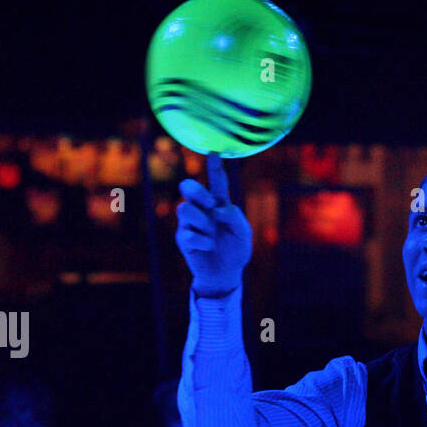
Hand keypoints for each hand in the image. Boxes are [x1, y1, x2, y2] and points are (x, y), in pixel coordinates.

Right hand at [176, 153, 251, 295]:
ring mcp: (190, 223)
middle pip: (188, 187)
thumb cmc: (235, 250)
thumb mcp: (243, 233)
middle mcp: (202, 209)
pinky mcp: (183, 238)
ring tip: (212, 235)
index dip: (214, 167)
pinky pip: (189, 233)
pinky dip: (203, 242)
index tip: (214, 153)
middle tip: (210, 204)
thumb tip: (217, 209)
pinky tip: (208, 248)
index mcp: (219, 204)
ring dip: (203, 223)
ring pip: (185, 209)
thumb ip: (235, 216)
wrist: (226, 273)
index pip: (216, 182)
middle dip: (197, 191)